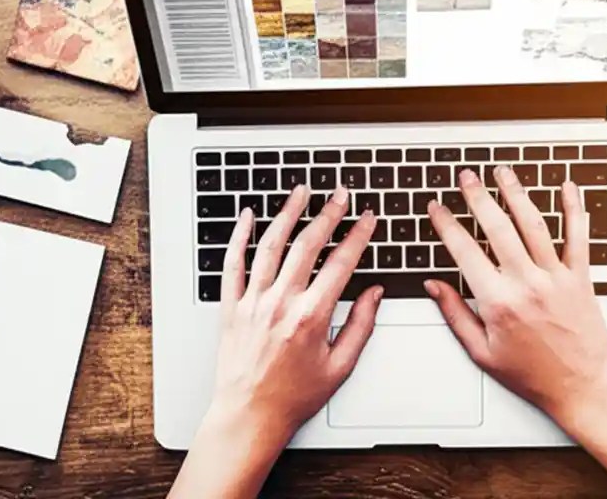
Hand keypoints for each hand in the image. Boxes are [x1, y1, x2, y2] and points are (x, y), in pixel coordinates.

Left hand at [206, 185, 383, 445]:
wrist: (249, 415)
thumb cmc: (293, 397)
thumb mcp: (340, 366)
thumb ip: (361, 325)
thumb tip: (375, 293)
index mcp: (311, 317)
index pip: (341, 263)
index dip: (358, 235)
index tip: (367, 218)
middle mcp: (281, 304)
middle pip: (307, 245)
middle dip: (328, 214)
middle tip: (339, 195)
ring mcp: (253, 302)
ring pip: (270, 245)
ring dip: (288, 213)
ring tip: (301, 192)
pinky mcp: (231, 307)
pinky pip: (232, 263)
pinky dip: (240, 236)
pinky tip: (248, 216)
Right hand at [425, 167, 606, 426]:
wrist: (581, 386)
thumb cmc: (532, 374)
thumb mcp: (482, 352)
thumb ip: (455, 314)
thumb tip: (434, 286)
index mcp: (498, 302)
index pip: (464, 251)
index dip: (446, 225)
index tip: (437, 208)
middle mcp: (527, 284)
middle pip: (497, 228)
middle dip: (477, 197)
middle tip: (466, 177)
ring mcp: (556, 278)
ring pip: (533, 224)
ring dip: (516, 193)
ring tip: (503, 172)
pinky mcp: (580, 278)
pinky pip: (578, 236)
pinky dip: (574, 209)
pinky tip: (567, 188)